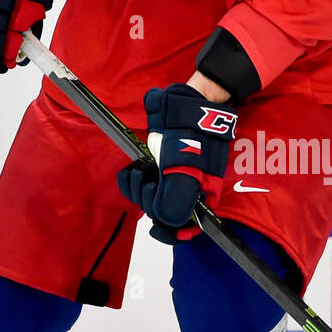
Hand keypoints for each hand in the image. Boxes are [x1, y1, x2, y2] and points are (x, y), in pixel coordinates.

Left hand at [117, 84, 236, 242]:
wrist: (189, 101)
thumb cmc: (194, 130)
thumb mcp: (188, 165)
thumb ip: (176, 197)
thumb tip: (165, 220)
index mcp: (201, 195)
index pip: (186, 228)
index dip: (171, 231)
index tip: (156, 224)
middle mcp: (187, 191)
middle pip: (162, 215)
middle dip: (149, 200)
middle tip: (149, 180)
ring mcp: (170, 179)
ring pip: (148, 200)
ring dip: (139, 188)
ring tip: (143, 170)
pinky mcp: (156, 168)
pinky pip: (137, 184)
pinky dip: (131, 179)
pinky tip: (135, 168)